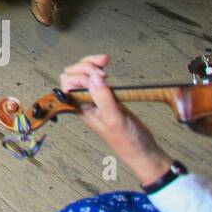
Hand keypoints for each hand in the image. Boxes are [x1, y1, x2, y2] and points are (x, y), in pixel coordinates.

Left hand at [59, 54, 172, 184]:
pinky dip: (98, 69)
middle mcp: (83, 101)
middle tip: (103, 65)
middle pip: (72, 74)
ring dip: (91, 64)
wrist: (142, 151)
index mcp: (80, 107)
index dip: (82, 74)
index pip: (68, 82)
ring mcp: (94, 98)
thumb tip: (94, 77)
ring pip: (83, 74)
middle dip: (85, 65)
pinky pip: (95, 78)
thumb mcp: (115, 120)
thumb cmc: (127, 141)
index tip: (101, 76)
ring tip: (105, 60)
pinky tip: (106, 67)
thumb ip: (103, 99)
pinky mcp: (105, 97)